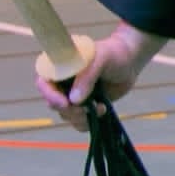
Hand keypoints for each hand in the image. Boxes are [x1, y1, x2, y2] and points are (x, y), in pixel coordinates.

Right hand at [35, 23, 164, 131]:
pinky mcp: (87, 106)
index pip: (44, 83)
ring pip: (66, 115)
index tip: (65, 103)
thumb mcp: (101, 59)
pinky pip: (79, 122)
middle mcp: (64, 83)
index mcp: (61, 68)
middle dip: (70, 110)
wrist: (130, 62)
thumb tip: (74, 100)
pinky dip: (88, 122)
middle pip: (54, 104)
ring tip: (99, 109)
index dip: (50, 95)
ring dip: (80, 118)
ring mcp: (75, 96)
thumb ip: (87, 77)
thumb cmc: (113, 53)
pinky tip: (102, 110)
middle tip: (86, 109)